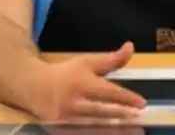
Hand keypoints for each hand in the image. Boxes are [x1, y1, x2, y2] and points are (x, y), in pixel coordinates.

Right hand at [30, 41, 147, 123]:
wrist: (32, 87)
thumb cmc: (65, 74)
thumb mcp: (87, 62)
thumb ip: (111, 59)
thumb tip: (131, 47)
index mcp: (82, 83)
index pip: (108, 92)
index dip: (126, 98)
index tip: (142, 104)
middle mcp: (73, 102)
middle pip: (101, 112)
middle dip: (121, 116)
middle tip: (138, 119)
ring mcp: (65, 119)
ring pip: (92, 126)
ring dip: (112, 129)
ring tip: (131, 130)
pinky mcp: (59, 129)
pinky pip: (80, 133)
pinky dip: (96, 133)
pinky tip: (111, 133)